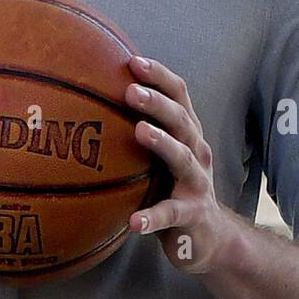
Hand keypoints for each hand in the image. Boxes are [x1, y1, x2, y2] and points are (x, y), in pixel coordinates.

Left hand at [124, 54, 225, 274]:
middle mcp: (197, 151)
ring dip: (162, 142)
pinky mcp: (193, 215)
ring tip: (139, 131)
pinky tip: (134, 221)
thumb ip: (139, 128)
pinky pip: (171, 213)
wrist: (209, 237)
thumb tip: (89, 100)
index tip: (132, 60)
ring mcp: (197, 183)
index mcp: (188, 133)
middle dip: (157, 103)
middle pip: (181, 120)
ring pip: (183, 158)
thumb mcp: (161, 155)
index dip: (159, 76)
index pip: (179, 95)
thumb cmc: (174, 187)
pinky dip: (154, 216)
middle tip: (130, 91)